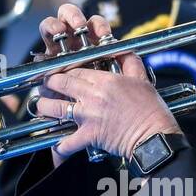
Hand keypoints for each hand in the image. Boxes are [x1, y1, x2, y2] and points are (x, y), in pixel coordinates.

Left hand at [31, 4, 179, 160]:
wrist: (155, 136)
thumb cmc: (151, 110)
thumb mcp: (142, 80)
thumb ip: (130, 63)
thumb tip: (122, 49)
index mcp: (105, 80)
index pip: (75, 69)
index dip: (61, 70)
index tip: (56, 71)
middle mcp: (93, 95)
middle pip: (61, 84)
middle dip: (48, 84)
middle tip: (43, 86)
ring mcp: (89, 115)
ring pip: (56, 109)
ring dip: (44, 108)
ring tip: (41, 108)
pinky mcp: (90, 136)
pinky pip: (68, 142)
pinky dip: (60, 146)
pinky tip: (56, 146)